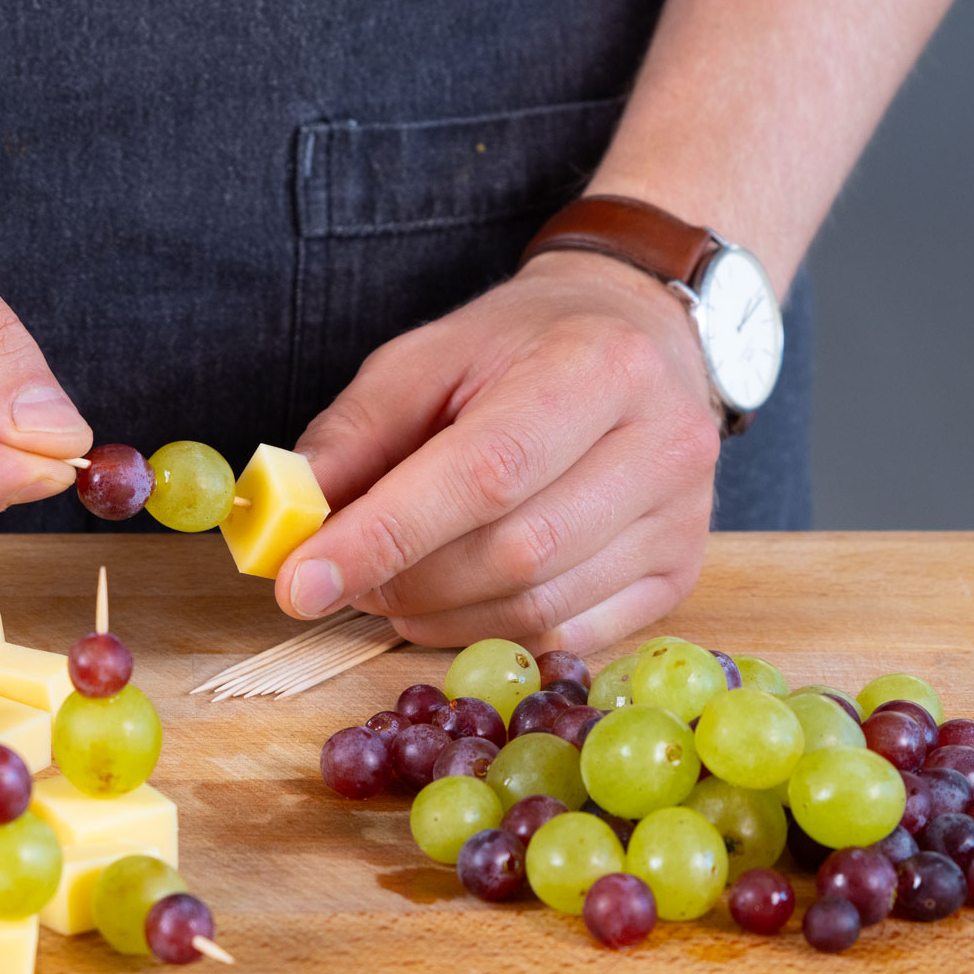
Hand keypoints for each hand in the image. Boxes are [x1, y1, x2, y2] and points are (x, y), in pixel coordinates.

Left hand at [277, 252, 723, 652]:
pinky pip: (569, 637)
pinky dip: (490, 632)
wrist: (636, 336)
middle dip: (404, 581)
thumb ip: (353, 437)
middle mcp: (662, 443)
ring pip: (538, 607)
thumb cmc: (518, 348)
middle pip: (513, 552)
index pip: (482, 474)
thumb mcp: (423, 360)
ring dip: (439, 617)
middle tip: (342, 577)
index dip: (384, 536)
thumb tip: (289, 523)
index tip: (300, 581)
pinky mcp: (681, 572)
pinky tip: (455, 601)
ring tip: (392, 586)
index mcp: (593, 368)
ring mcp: (684, 517)